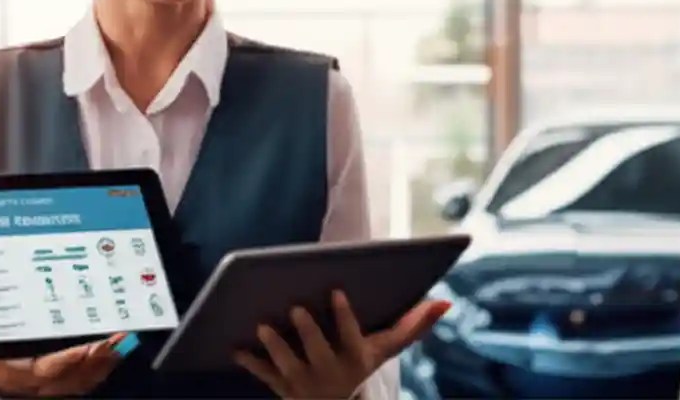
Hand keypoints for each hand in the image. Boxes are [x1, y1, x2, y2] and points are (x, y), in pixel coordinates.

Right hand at [0, 271, 126, 397]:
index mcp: (5, 373)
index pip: (40, 373)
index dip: (65, 362)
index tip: (87, 347)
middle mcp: (30, 385)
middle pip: (69, 380)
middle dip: (95, 361)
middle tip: (117, 336)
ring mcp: (48, 387)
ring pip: (82, 381)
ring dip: (106, 362)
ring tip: (124, 337)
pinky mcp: (63, 381)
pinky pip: (87, 378)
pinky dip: (105, 364)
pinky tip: (120, 344)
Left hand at [233, 290, 450, 398]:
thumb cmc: (360, 365)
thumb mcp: (385, 349)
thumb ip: (414, 326)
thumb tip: (445, 301)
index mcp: (355, 357)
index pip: (351, 336)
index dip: (344, 316)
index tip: (336, 291)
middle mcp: (330, 372)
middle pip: (318, 350)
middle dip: (307, 331)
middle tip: (295, 307)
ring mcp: (303, 382)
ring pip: (287, 364)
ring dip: (275, 346)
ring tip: (263, 325)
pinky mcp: (281, 387)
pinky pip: (263, 375)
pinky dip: (249, 362)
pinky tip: (234, 346)